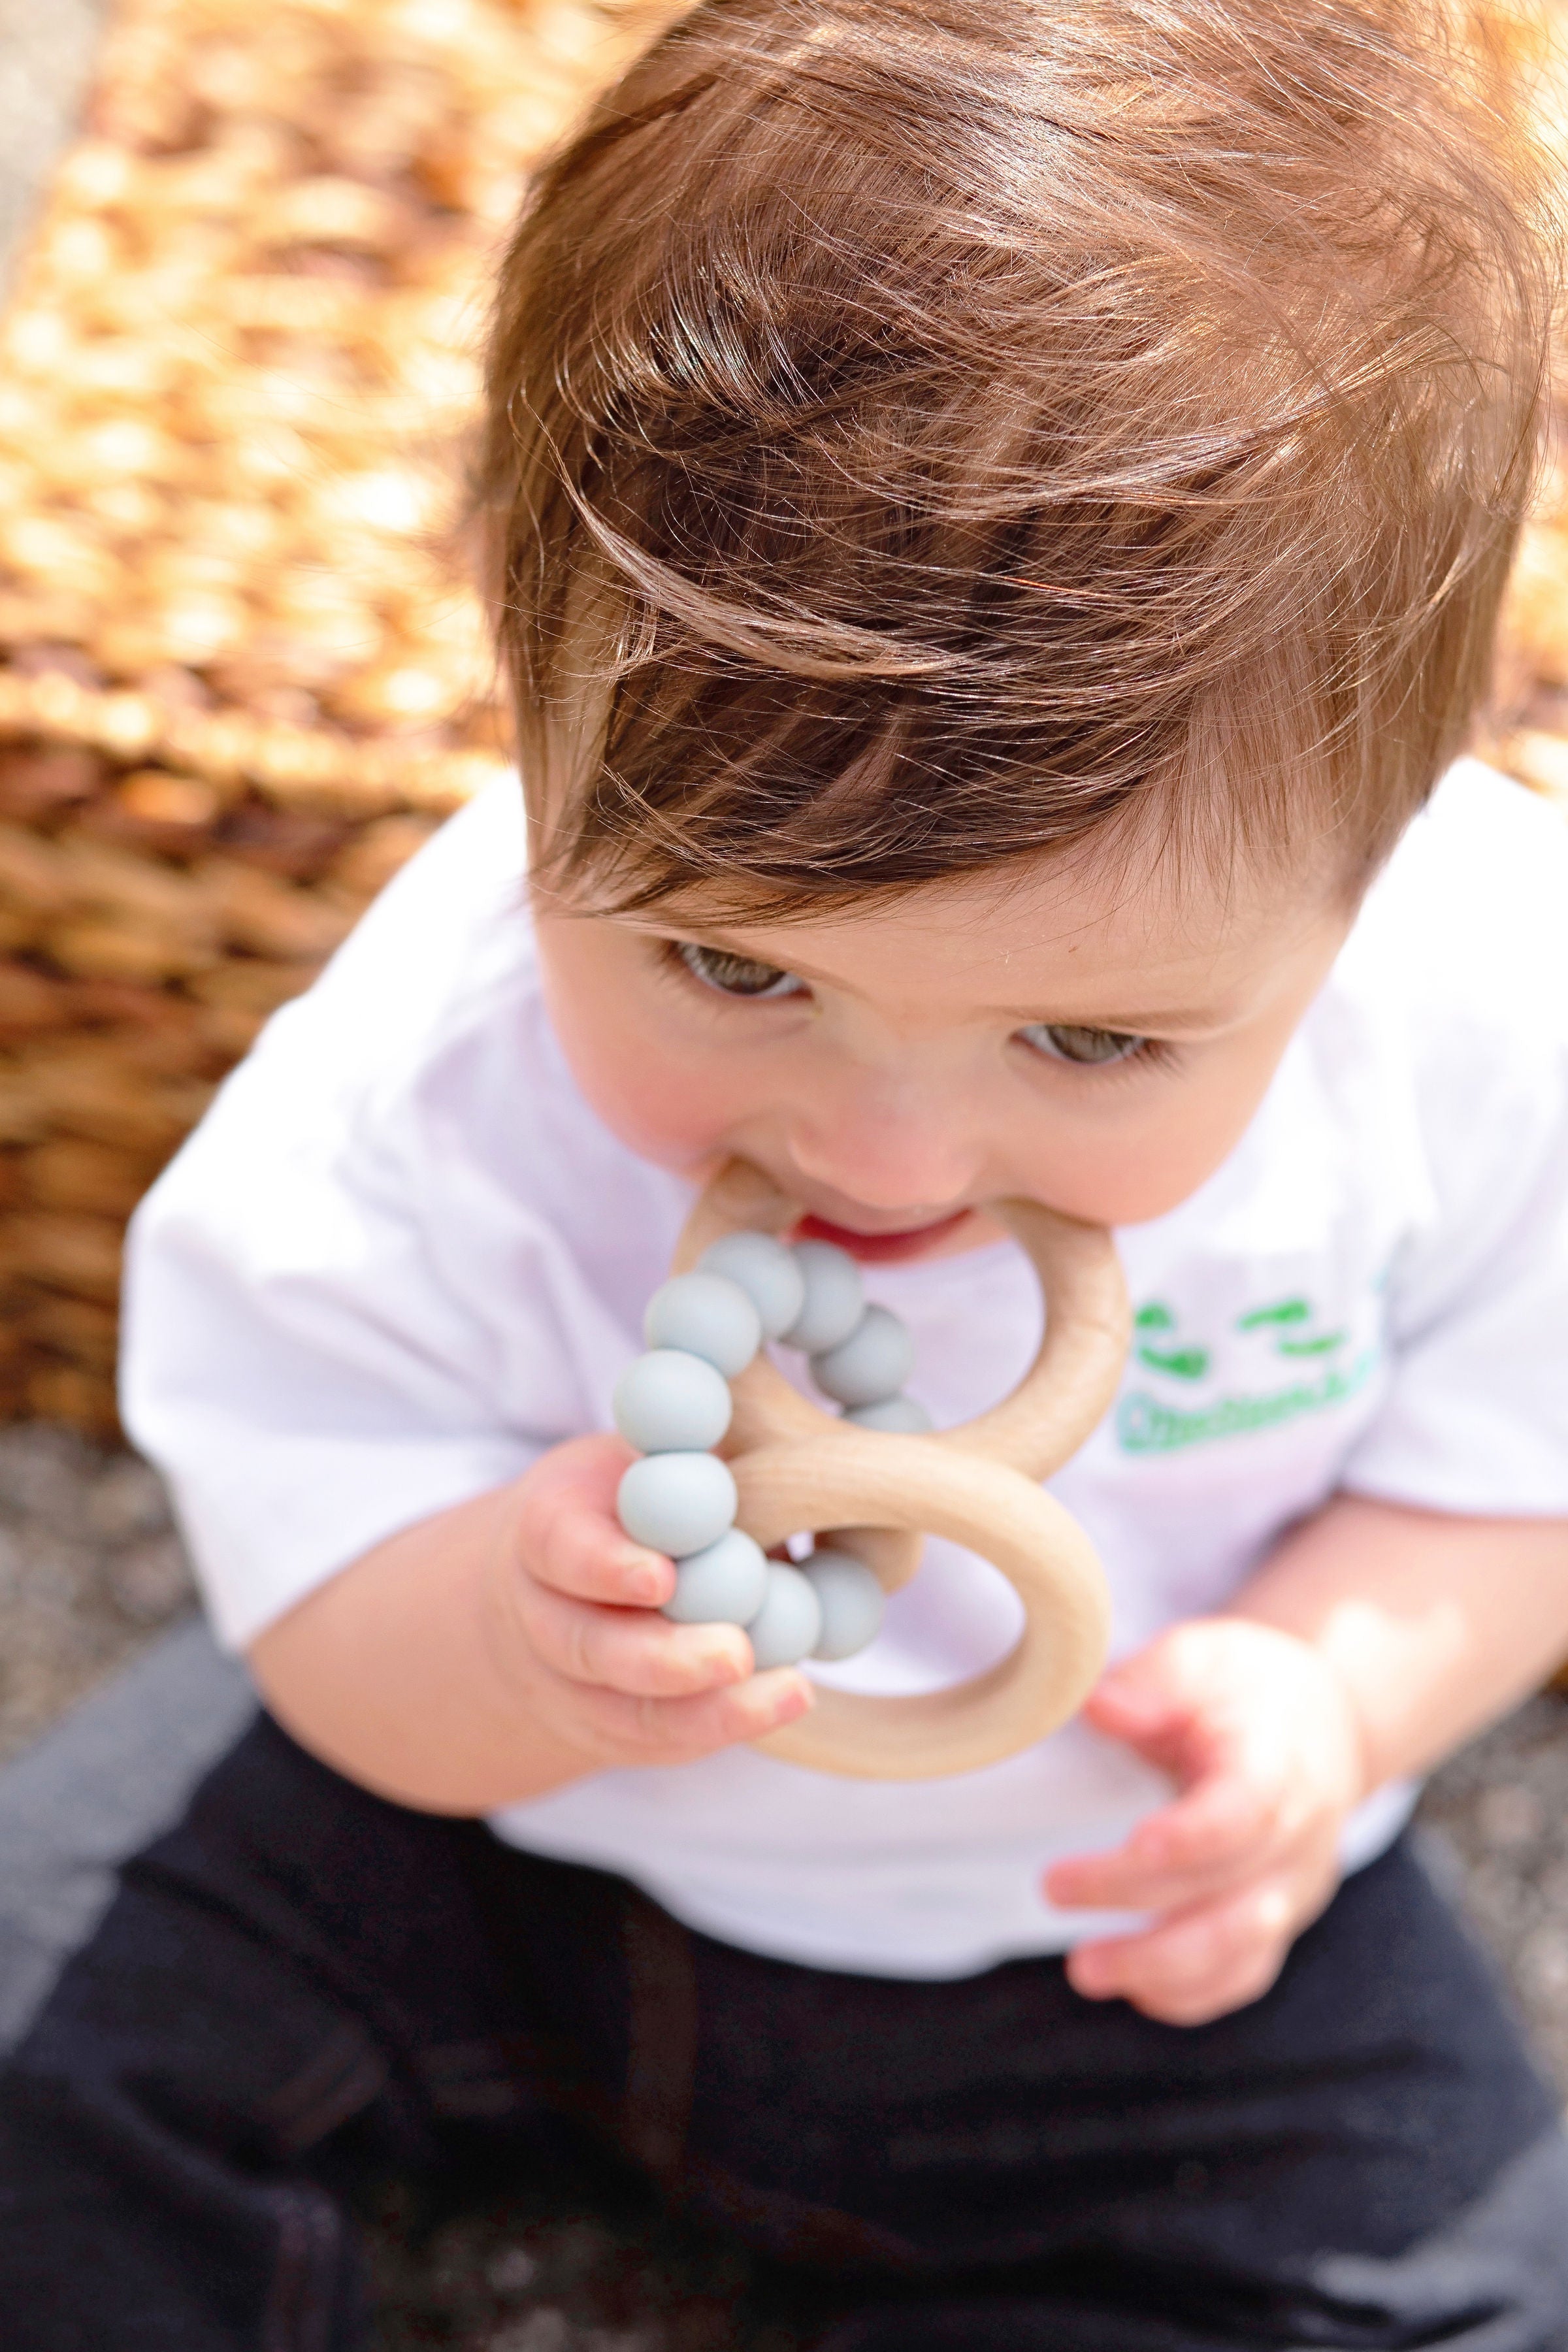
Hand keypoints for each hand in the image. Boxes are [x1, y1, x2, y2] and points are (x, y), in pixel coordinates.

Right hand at [493, 1434, 812, 1770]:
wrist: (562, 1580)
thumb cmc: (630, 1498)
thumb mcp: (643, 1455)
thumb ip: (694, 1450)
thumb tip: (780, 1425)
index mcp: (548, 1530)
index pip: (561, 1549)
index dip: (605, 1566)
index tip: (662, 1575)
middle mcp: (545, 1613)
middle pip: (590, 1647)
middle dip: (664, 1658)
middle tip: (736, 1652)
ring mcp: (571, 1683)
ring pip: (626, 1712)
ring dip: (708, 1710)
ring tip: (789, 1691)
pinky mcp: (609, 1728)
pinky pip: (659, 1741)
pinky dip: (719, 1728)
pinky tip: (782, 1704)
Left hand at [1044, 1618, 1366, 2025]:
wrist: (1319, 1725)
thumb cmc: (1245, 1687)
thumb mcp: (1202, 1659)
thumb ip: (1152, 1682)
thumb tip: (1097, 1705)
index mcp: (1278, 1767)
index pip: (1245, 1813)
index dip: (1193, 1836)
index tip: (1134, 1842)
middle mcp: (1295, 1840)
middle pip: (1230, 1891)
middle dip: (1142, 1903)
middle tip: (1053, 1889)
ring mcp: (1291, 1889)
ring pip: (1242, 1950)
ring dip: (1162, 1969)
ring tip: (1085, 1970)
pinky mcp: (1276, 1921)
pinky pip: (1243, 1974)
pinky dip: (1193, 1994)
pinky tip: (1133, 1990)